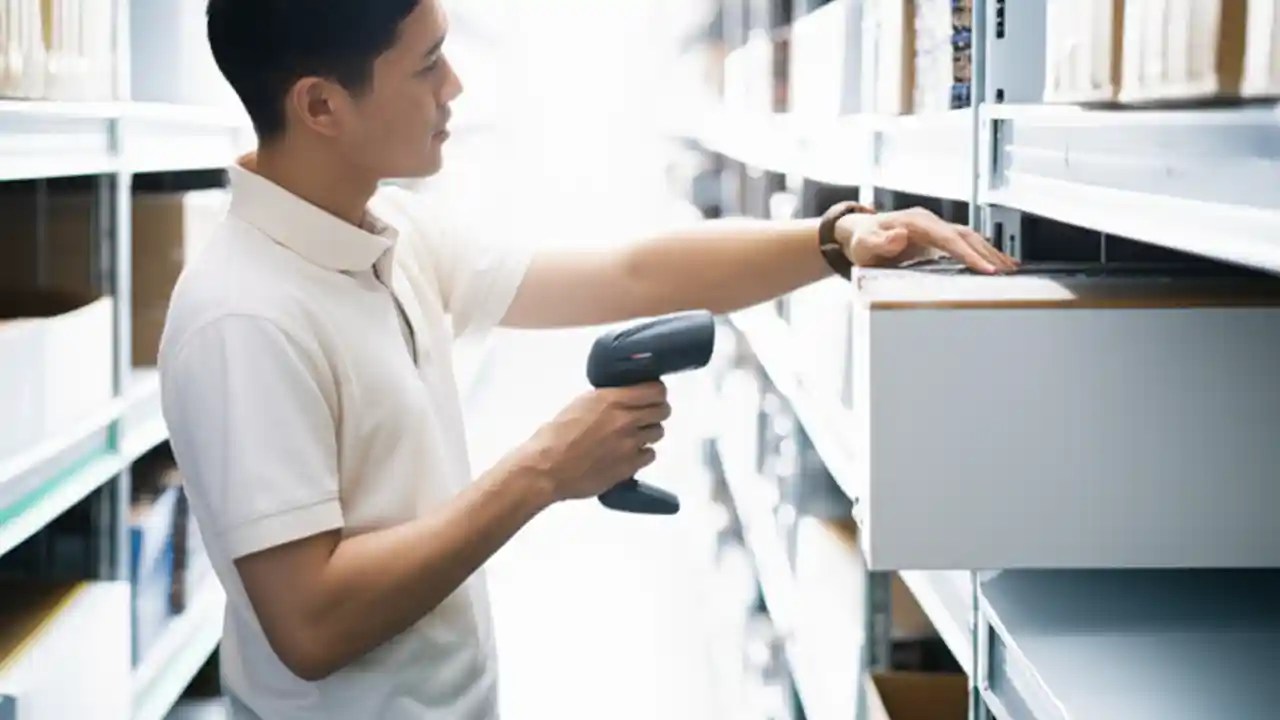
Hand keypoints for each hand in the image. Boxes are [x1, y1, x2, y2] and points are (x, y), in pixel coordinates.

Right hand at [524, 382, 670, 502]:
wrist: (547, 468)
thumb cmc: (555, 436)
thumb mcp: (581, 404)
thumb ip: (607, 400)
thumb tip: (624, 398)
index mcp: (611, 400)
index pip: (655, 390)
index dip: (657, 392)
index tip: (653, 395)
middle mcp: (625, 419)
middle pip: (662, 410)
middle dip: (656, 411)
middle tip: (646, 415)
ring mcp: (629, 443)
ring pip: (657, 432)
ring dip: (648, 432)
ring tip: (632, 437)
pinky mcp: (630, 465)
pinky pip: (650, 454)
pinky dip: (642, 454)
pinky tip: (628, 454)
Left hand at [836, 206, 1017, 274]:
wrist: (856, 233)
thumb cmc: (861, 240)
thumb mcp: (865, 243)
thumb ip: (880, 241)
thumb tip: (899, 236)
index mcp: (916, 222)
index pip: (949, 238)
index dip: (969, 254)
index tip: (986, 268)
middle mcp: (929, 222)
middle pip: (965, 236)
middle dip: (987, 254)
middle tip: (1006, 273)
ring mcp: (935, 229)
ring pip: (969, 238)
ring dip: (989, 252)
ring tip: (1009, 269)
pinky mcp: (936, 238)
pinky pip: (964, 243)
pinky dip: (982, 252)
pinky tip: (995, 262)